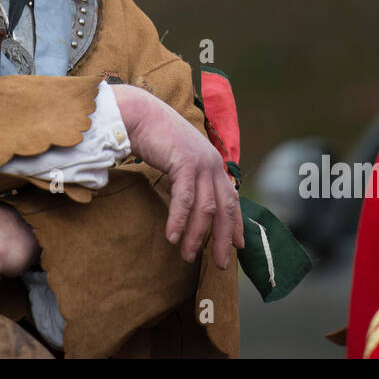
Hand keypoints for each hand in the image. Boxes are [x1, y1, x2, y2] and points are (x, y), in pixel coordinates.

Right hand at [111, 84, 243, 268]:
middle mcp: (212, 164)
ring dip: (197, 235)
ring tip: (188, 256)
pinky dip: (180, 220)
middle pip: (224, 209)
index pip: (232, 199)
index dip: (236, 224)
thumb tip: (191, 201)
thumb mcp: (180, 159)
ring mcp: (200, 162)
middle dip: (223, 239)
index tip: (239, 246)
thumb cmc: (155, 137)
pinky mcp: (184, 162)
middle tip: (220, 264)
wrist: (139, 114)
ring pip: (206, 208)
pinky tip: (173, 236)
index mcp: (213, 164)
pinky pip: (185, 198)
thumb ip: (190, 177)